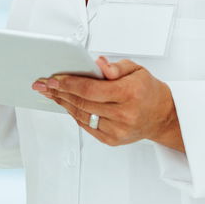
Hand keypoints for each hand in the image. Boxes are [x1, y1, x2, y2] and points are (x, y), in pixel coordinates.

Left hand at [33, 58, 183, 149]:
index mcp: (129, 94)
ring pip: (82, 115)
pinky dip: (74, 114)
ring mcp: (117, 130)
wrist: (162, 115)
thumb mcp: (135, 69)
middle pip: (82, 103)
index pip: (91, 89)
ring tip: (51, 93)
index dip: (68, 84)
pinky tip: (67, 104)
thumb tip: (97, 63)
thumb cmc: (147, 90)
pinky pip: (87, 126)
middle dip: (60, 92)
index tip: (52, 79)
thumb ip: (115, 66)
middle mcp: (124, 114)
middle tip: (43, 85)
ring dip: (64, 103)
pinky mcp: (112, 140)